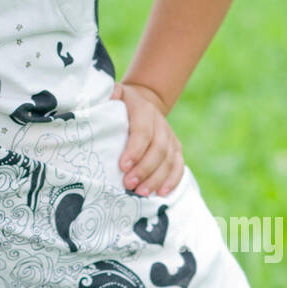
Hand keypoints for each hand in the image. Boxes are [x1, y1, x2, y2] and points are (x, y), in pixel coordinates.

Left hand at [111, 81, 183, 197]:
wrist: (144, 100)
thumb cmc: (122, 103)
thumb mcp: (114, 94)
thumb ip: (109, 95)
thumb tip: (107, 96)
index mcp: (144, 111)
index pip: (142, 132)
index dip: (135, 150)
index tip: (122, 166)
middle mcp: (161, 124)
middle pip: (158, 149)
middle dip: (144, 169)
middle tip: (128, 185)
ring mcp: (171, 137)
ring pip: (169, 160)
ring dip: (156, 179)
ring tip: (140, 193)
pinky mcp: (176, 149)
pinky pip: (179, 166)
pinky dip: (172, 180)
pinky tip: (161, 193)